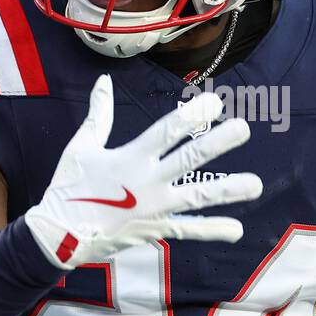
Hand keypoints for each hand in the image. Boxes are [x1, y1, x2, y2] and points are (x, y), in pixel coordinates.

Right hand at [25, 75, 262, 268]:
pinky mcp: (156, 228)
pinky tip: (237, 229)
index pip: (167, 131)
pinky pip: (189, 230)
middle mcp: (148, 181)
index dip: (192, 115)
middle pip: (191, 159)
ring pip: (198, 196)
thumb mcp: (82, 146)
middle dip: (218, 143)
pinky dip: (212, 230)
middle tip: (243, 130)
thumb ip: (99, 114)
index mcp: (131, 157)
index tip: (214, 102)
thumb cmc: (69, 186)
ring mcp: (155, 207)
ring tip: (255, 185)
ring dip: (228, 190)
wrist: (59, 234)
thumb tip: (102, 82)